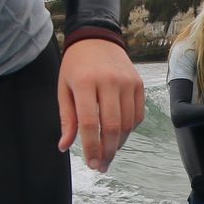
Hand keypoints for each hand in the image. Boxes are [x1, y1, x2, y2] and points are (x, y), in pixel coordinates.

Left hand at [58, 37, 145, 171]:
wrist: (97, 38)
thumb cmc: (76, 65)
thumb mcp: (64, 88)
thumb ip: (67, 118)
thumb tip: (65, 146)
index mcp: (85, 82)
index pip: (89, 122)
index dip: (91, 146)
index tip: (91, 163)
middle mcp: (109, 82)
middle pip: (112, 126)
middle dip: (107, 151)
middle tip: (101, 165)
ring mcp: (127, 82)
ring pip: (127, 123)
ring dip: (118, 143)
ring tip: (109, 153)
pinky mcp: (139, 84)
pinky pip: (138, 114)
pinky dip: (130, 129)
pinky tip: (119, 134)